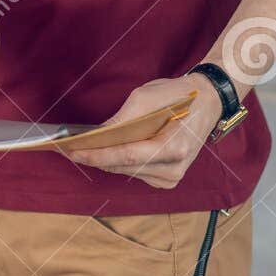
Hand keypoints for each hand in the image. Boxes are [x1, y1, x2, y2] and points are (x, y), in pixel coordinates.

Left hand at [62, 75, 221, 189]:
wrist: (207, 102)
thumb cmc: (177, 96)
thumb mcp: (146, 97)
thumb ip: (122, 119)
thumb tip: (97, 135)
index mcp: (173, 147)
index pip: (127, 156)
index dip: (97, 155)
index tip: (73, 152)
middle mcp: (175, 168)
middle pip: (125, 167)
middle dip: (96, 158)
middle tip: (68, 150)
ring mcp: (173, 177)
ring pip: (128, 173)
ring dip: (106, 162)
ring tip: (81, 151)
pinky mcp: (169, 179)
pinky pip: (136, 174)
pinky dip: (120, 164)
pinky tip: (106, 154)